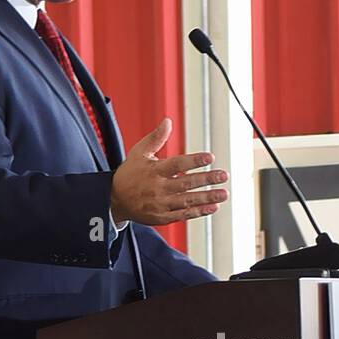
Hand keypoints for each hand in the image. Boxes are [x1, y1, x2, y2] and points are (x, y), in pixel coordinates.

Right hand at [110, 117, 228, 224]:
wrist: (115, 200)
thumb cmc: (129, 174)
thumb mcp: (139, 152)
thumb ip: (156, 138)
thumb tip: (168, 121)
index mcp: (154, 171)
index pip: (177, 164)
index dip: (194, 161)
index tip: (210, 157)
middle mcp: (158, 188)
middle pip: (186, 183)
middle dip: (206, 179)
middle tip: (223, 175)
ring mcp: (161, 204)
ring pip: (187, 201)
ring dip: (207, 197)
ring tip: (223, 193)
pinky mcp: (162, 217)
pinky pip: (183, 215)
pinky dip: (198, 212)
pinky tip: (212, 207)